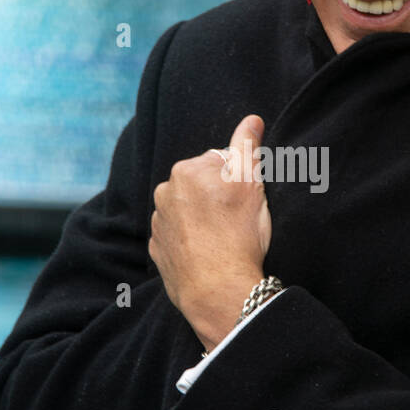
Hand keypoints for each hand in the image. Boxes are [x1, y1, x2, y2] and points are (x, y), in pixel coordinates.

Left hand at [149, 113, 272, 350]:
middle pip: (200, 185)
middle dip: (217, 197)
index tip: (246, 201)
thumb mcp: (251, 184)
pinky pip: (177, 237)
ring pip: (188, 211)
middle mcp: (164, 192)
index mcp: (186, 170)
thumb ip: (248, 147)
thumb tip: (252, 119)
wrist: (218, 290)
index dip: (238, 181)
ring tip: (224, 240)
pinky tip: (208, 253)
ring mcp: (158, 223)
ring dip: (203, 219)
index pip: (219, 163)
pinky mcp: (157, 250)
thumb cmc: (239, 235)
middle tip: (238, 221)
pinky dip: (191, 241)